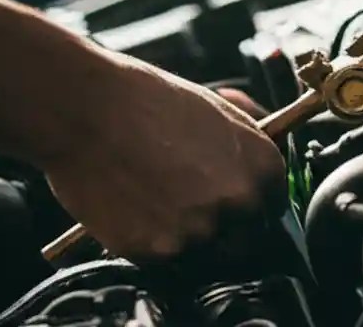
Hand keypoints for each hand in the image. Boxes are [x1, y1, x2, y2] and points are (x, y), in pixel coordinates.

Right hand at [40, 53, 284, 259]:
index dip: (250, 207)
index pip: (274, 207)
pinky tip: (135, 207)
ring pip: (206, 256)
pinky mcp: (159, 252)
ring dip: (187, 240)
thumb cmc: (147, 101)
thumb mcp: (218, 112)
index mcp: (263, 166)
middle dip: (224, 231)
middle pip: (247, 241)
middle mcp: (239, 203)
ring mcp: (201, 231)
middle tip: (191, 209)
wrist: (89, 108)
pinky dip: (152, 243)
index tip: (233, 206)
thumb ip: (244, 151)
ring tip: (157, 202)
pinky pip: (165, 262)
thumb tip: (259, 171)